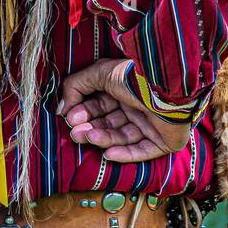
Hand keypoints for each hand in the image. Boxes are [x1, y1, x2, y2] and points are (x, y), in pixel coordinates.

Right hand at [57, 59, 190, 161]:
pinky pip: (142, 151)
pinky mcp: (164, 140)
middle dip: (91, 128)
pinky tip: (108, 154)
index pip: (100, 105)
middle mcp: (137, 106)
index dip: (84, 112)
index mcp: (125, 89)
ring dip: (103, 139)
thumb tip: (62, 108)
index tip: (69, 118)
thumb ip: (75, 86)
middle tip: (76, 133)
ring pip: (123, 137)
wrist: (166, 85)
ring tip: (89, 138)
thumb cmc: (134, 75)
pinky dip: (125, 154)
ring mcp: (152, 124)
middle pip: (109, 123)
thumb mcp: (99, 73)